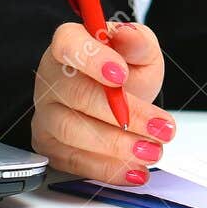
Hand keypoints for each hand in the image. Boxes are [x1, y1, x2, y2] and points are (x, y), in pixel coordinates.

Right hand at [31, 21, 174, 185]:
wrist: (115, 99)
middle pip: (77, 95)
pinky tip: (134, 171)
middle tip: (160, 128)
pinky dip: (107, 169)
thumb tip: (129, 36)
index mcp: (69, 45)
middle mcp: (51, 79)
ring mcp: (46, 113)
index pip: (68, 45)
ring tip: (152, 151)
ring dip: (117, 146)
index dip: (92, 60)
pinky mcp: (49, 145)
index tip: (122, 76)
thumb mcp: (140, 52)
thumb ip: (138, 42)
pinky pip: (73, 160)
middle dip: (124, 115)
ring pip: (72, 131)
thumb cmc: (123, 72)